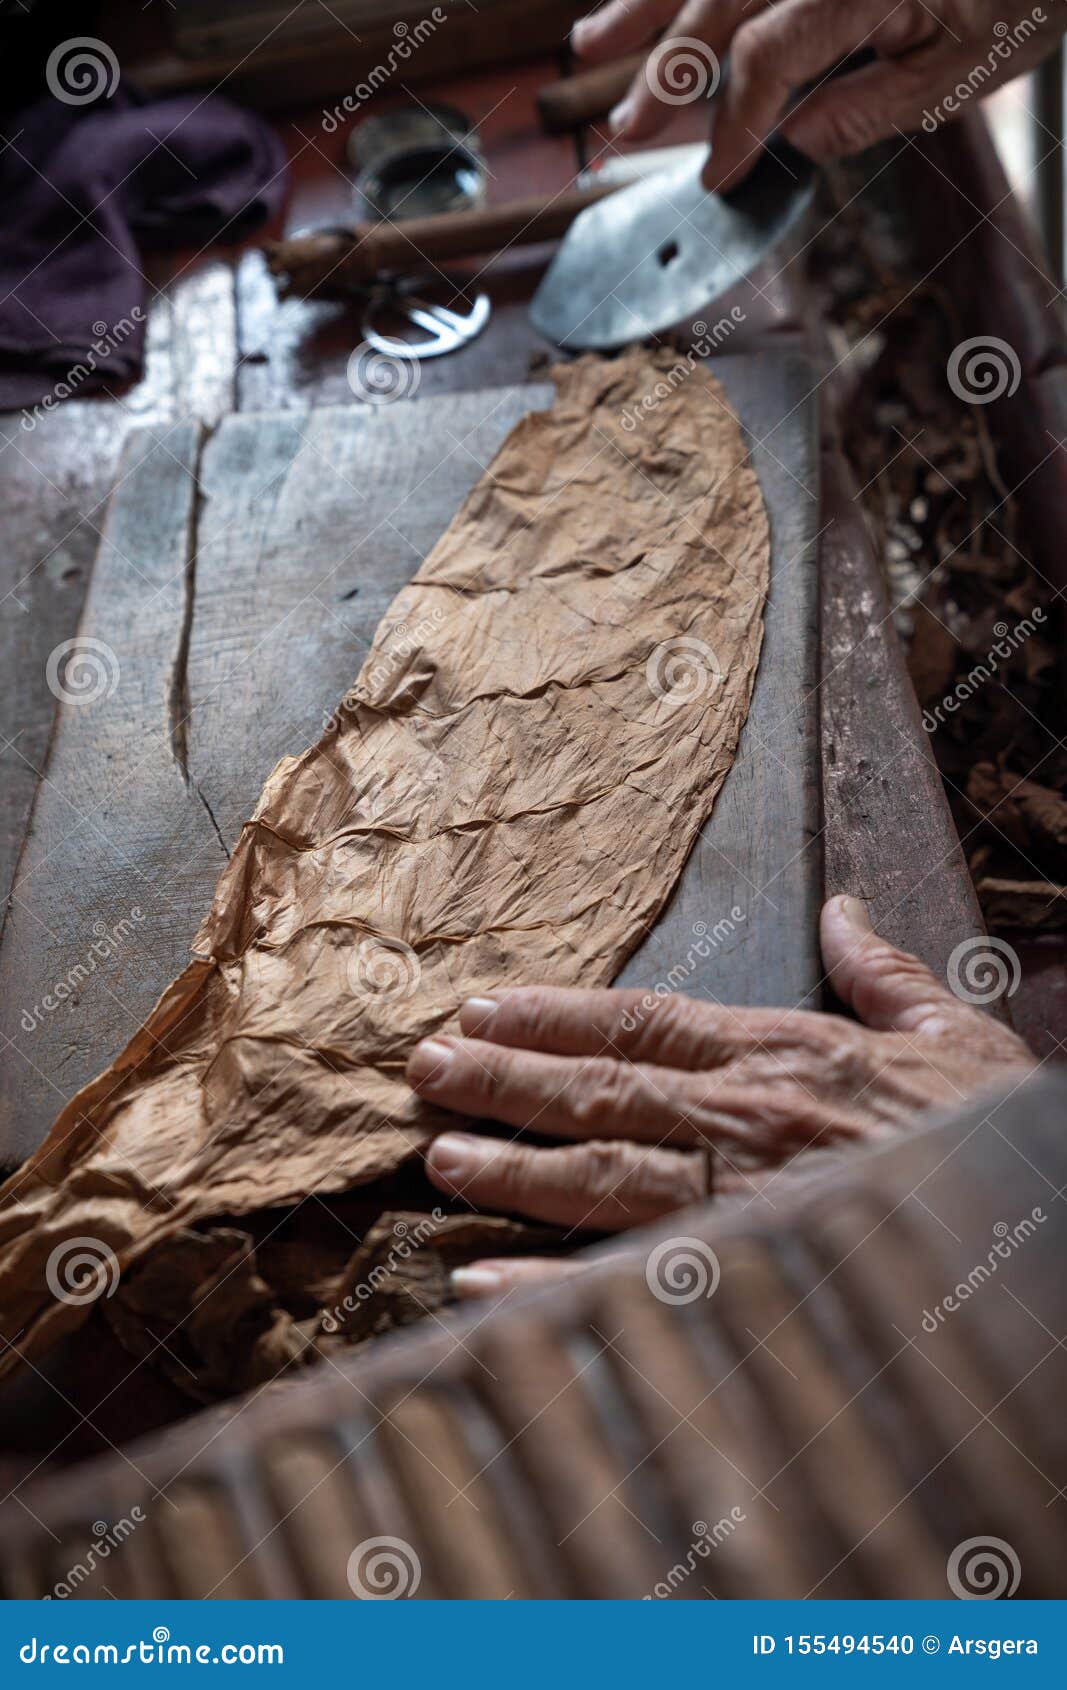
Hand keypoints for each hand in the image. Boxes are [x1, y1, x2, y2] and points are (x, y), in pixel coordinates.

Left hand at [408, 896, 1034, 1295]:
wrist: (1041, 1207)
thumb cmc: (994, 1131)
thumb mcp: (951, 1033)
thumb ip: (882, 973)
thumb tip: (842, 912)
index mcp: (786, 1053)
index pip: (645, 1020)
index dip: (555, 1012)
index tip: (483, 1005)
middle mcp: (752, 1120)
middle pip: (603, 1091)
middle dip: (505, 1080)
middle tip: (423, 1070)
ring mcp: (747, 1201)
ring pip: (604, 1176)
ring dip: (512, 1168)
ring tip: (438, 1157)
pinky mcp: (752, 1274)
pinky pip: (635, 1277)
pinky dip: (552, 1284)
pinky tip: (483, 1282)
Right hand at [571, 1, 1065, 188]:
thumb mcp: (960, 72)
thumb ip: (865, 109)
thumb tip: (787, 141)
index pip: (767, 57)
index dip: (733, 124)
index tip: (716, 175)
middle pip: (719, 5)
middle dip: (660, 75)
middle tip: (618, 134)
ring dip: (643, 8)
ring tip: (589, 49)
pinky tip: (644, 8)